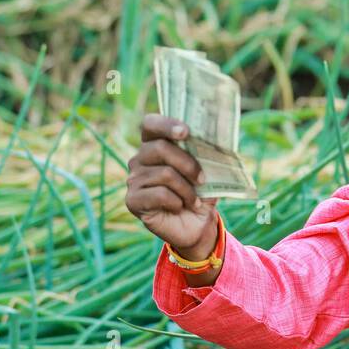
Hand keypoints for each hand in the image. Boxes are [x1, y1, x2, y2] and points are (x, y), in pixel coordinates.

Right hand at [125, 115, 220, 258]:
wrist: (196, 225)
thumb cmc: (200, 193)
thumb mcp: (208, 170)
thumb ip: (205, 153)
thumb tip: (216, 140)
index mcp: (155, 144)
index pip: (150, 124)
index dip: (166, 124)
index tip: (186, 132)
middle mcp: (139, 159)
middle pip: (160, 148)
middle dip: (188, 164)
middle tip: (202, 179)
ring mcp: (133, 179)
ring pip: (164, 174)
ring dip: (187, 189)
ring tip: (194, 200)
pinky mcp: (132, 200)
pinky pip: (160, 194)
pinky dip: (177, 202)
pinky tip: (179, 207)